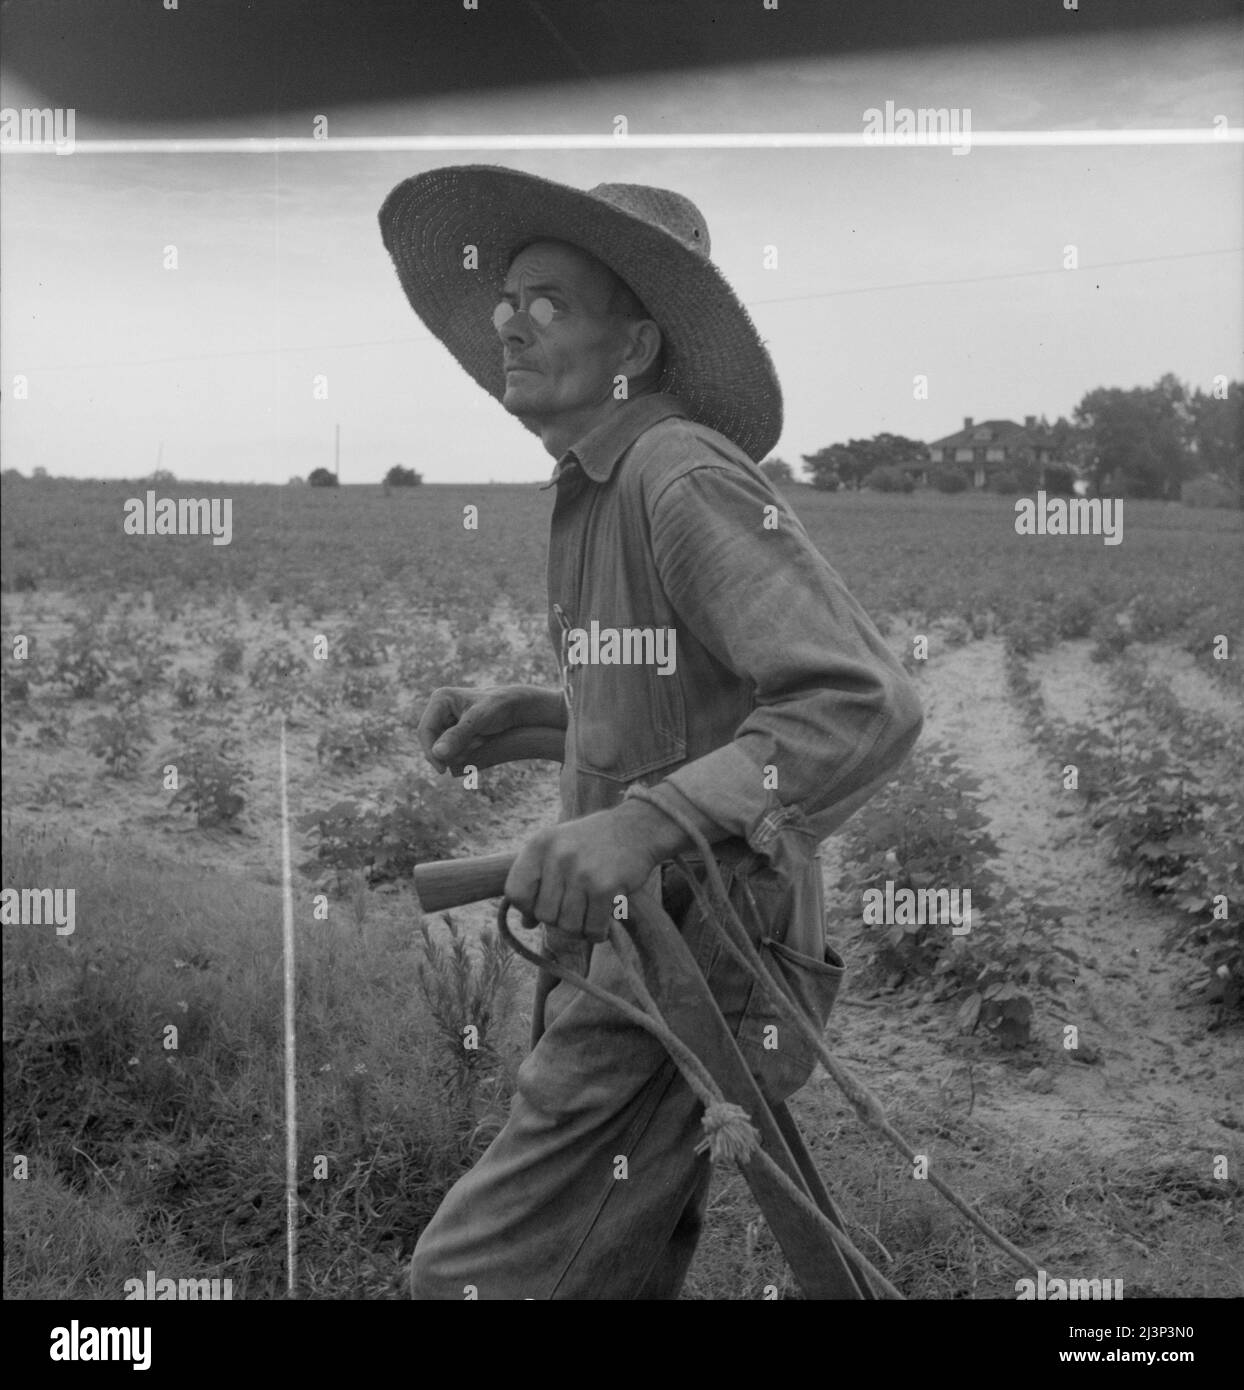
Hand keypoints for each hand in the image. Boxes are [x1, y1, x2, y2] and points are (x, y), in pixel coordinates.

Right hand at [416, 685, 543, 773]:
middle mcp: (440, 709)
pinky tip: (481, 743)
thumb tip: (437, 754)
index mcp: (440, 699)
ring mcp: (448, 720)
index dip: (430, 752)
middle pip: (432, 741)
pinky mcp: (456, 730)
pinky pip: (454, 748)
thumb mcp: (478, 721)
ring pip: (444, 747)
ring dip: (461, 751)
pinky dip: (466, 751)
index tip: (442, 770)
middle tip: (473, 750)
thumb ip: (457, 736)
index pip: (425, 731)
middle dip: (451, 751)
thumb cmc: (499, 708)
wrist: (518, 707)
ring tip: (481, 741)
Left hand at [505, 803, 673, 941]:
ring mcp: (581, 872)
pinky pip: (593, 928)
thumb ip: (539, 880)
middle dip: (560, 918)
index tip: (543, 907)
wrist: (638, 828)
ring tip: (592, 912)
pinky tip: (605, 919)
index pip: (516, 892)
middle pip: (544, 914)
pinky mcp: (605, 888)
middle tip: (577, 907)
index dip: (527, 908)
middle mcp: (557, 857)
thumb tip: (526, 923)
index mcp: (540, 844)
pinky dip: (599, 932)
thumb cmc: (595, 842)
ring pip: (568, 926)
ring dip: (581, 927)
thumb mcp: (559, 848)